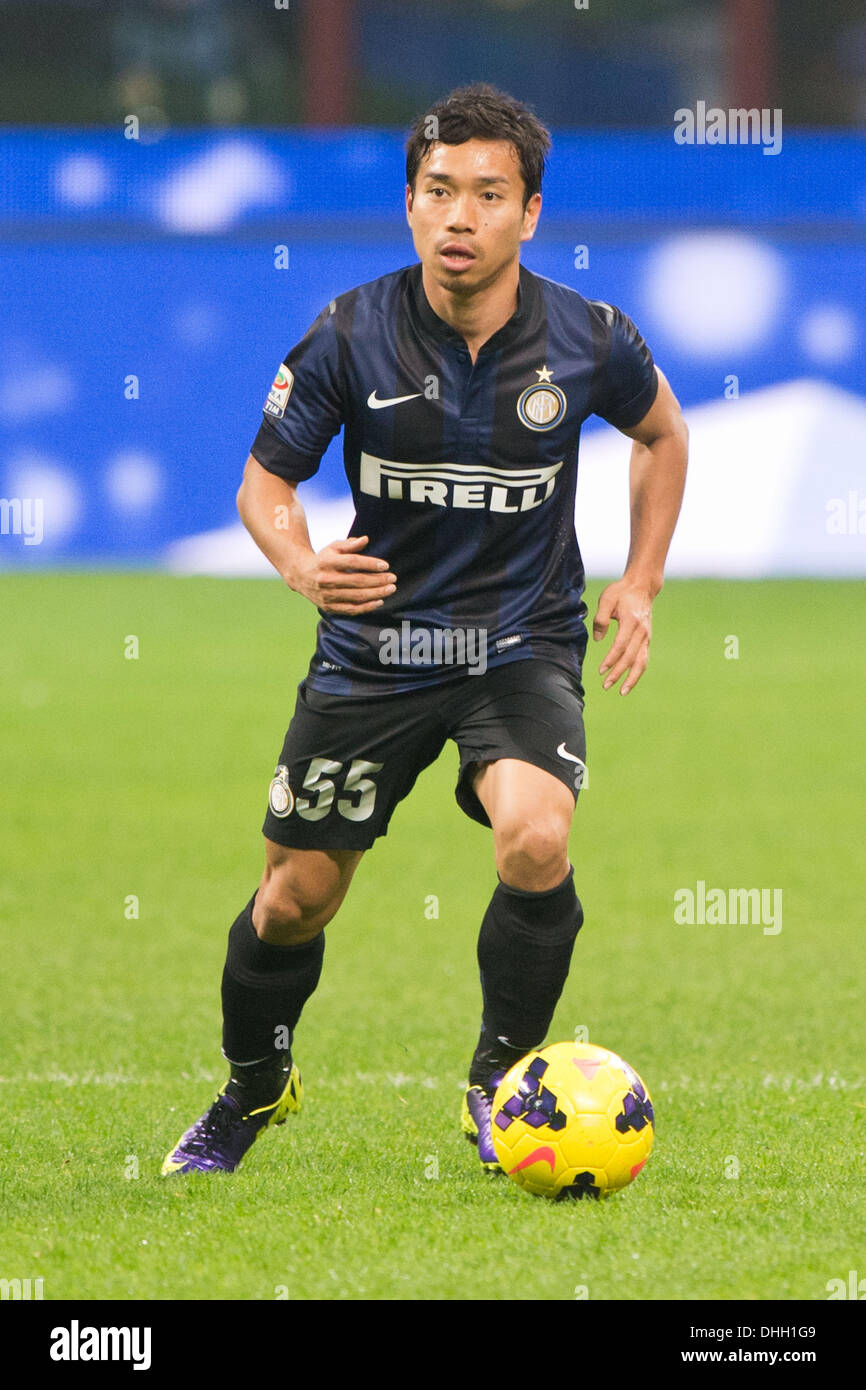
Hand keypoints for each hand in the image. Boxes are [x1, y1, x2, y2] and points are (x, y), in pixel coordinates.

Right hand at [292, 535, 395, 614]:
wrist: (301, 575)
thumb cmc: (323, 559)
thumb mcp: (333, 548)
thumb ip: (349, 544)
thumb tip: (365, 540)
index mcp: (327, 562)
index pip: (352, 562)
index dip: (370, 564)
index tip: (385, 565)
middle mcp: (326, 579)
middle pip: (357, 581)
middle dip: (378, 580)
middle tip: (393, 578)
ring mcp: (327, 595)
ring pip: (356, 596)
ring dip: (376, 593)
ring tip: (391, 589)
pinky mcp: (329, 607)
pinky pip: (351, 609)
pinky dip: (367, 606)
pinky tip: (379, 601)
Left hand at [592, 579, 653, 694]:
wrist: (642, 587)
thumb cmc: (621, 592)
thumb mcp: (607, 599)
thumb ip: (601, 618)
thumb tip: (598, 640)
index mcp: (631, 621)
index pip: (621, 646)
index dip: (611, 660)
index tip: (601, 671)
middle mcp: (642, 632)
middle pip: (630, 658)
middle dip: (618, 673)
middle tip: (606, 685)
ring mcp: (646, 637)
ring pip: (641, 662)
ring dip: (632, 679)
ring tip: (621, 692)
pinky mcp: (646, 640)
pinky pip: (643, 659)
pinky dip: (637, 672)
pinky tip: (629, 682)